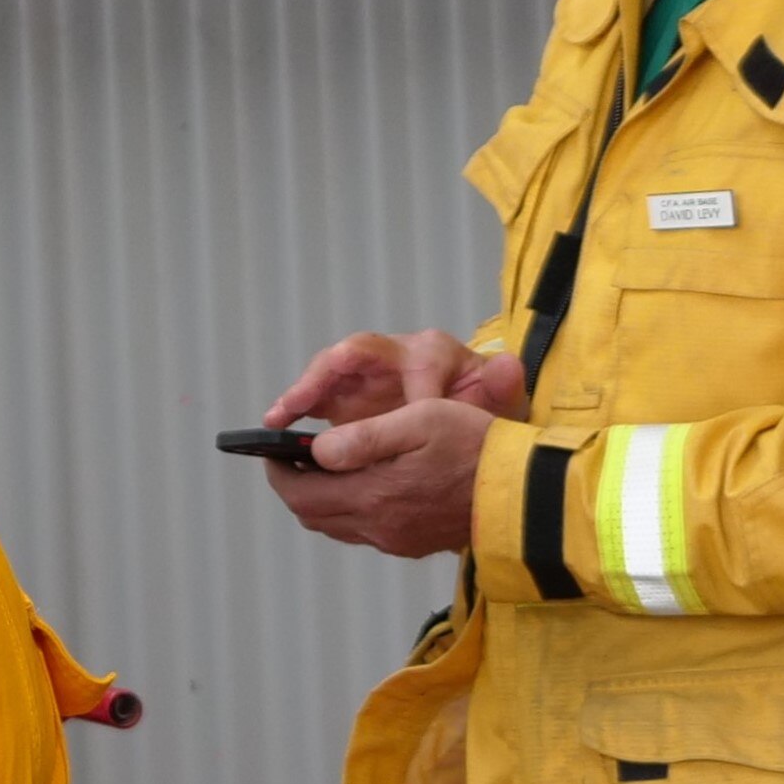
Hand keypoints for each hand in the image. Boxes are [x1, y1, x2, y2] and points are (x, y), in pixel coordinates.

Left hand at [263, 397, 496, 559]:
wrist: (529, 494)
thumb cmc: (478, 447)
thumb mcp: (421, 420)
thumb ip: (363, 437)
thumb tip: (316, 451)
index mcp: (373, 497)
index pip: (299, 493)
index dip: (277, 470)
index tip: (272, 451)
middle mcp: (379, 527)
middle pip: (312, 514)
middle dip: (294, 485)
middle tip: (294, 457)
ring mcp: (396, 541)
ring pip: (336, 526)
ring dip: (322, 499)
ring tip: (327, 467)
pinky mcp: (413, 545)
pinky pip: (365, 532)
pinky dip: (351, 509)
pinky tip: (366, 483)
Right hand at [268, 329, 524, 427]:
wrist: (473, 430)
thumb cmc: (487, 414)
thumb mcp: (501, 404)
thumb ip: (503, 387)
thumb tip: (507, 368)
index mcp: (432, 353)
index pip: (416, 363)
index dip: (412, 395)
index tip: (410, 423)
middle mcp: (394, 357)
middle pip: (354, 353)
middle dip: (325, 378)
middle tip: (300, 404)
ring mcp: (366, 377)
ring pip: (327, 372)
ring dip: (300, 394)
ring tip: (277, 420)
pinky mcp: (346, 399)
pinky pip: (315, 397)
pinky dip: (294, 410)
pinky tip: (276, 430)